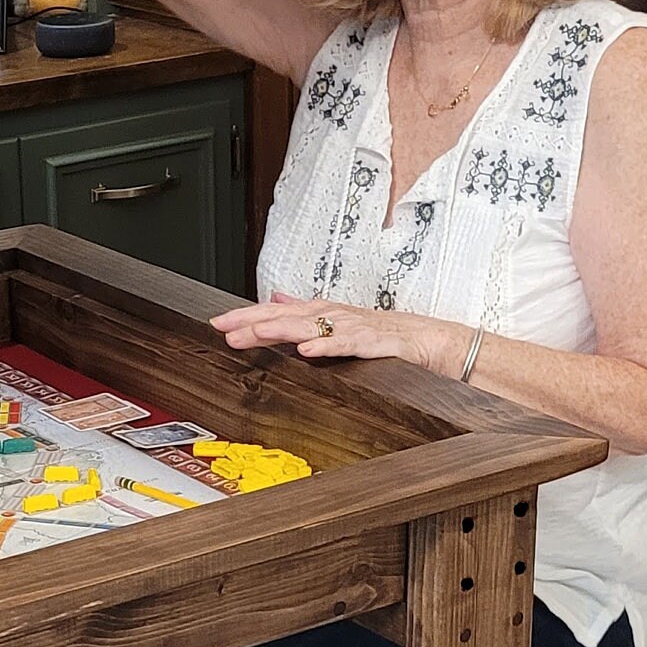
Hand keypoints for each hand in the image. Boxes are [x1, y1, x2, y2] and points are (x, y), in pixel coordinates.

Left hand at [212, 292, 455, 369]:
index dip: (246, 317)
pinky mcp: (373, 342)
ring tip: (255, 333)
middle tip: (223, 327)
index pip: (277, 313)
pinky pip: (346, 344)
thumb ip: (304, 310)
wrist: (428, 341)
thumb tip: (275, 297)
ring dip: (281, 330)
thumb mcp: (337, 320)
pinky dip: (326, 346)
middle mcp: (333, 316)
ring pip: (310, 326)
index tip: (217, 323)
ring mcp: (352, 328)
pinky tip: (307, 350)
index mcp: (322, 313)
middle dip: (253, 321)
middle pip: (286, 316)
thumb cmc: (384, 333)